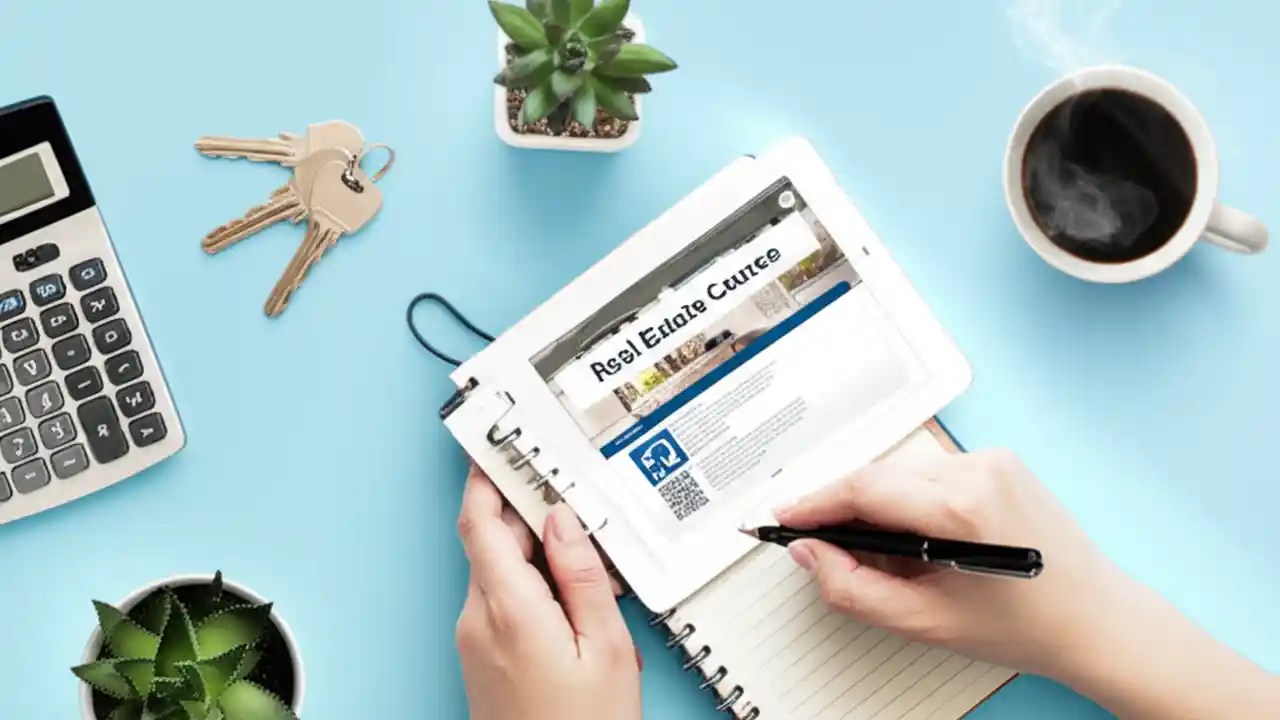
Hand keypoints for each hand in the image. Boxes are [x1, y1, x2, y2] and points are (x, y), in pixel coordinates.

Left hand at [455, 465, 640, 719]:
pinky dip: (535, 586)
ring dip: (537, 555)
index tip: (496, 444)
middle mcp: (478, 620)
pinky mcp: (481, 657)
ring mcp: (475, 640)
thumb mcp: (605, 648)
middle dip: (528, 515)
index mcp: (508, 609)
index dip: (486, 476)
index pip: (481, 521)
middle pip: (491, 541)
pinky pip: (503, 601)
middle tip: (569, 495)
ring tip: (592, 571)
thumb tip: (563, 521)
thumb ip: (583, 576)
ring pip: (499, 570)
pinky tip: (577, 604)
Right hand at [778, 449, 1279, 718]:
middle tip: (818, 544)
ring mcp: (992, 460)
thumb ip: (853, 588)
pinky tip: (914, 535)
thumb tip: (810, 553)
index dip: (814, 503)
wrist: (1097, 619)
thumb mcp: (926, 623)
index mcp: (962, 508)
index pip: (863, 489)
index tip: (784, 517)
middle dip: (841, 507)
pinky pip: (930, 470)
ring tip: (876, 551)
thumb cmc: (1025, 626)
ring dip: (877, 503)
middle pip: (878, 476)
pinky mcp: (1000, 460)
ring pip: (901, 471)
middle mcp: (978, 470)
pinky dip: (909, 497)